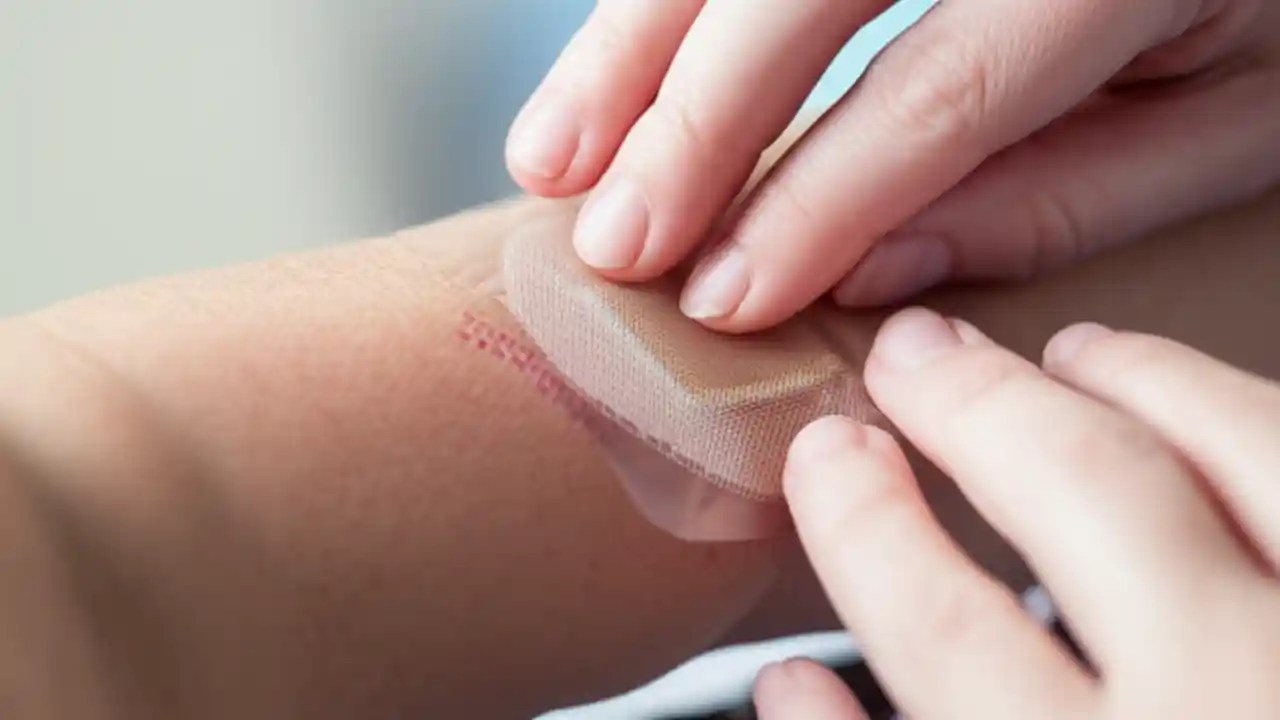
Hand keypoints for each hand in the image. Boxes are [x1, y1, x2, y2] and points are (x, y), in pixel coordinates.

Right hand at [507, 1, 1279, 331]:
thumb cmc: (1274, 21)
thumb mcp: (1228, 123)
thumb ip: (1058, 195)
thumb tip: (867, 270)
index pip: (935, 93)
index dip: (815, 202)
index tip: (722, 300)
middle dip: (687, 121)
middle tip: (609, 246)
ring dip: (628, 49)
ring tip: (549, 162)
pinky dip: (656, 5)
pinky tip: (606, 75)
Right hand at [756, 308, 1279, 717]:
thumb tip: (793, 687)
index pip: (942, 620)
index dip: (863, 518)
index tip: (826, 454)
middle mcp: (1234, 700)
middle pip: (1092, 486)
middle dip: (983, 401)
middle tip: (915, 356)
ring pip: (1257, 448)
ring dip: (1155, 381)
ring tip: (1085, 352)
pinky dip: (1263, 421)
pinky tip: (1218, 412)